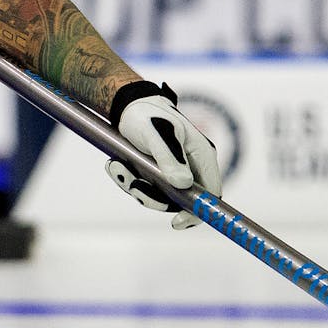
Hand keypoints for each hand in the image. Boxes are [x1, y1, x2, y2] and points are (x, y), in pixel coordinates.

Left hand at [105, 81, 221, 229]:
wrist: (128, 105)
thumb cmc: (146, 114)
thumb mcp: (156, 132)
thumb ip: (169, 157)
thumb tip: (183, 184)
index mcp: (201, 155)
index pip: (212, 193)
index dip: (199, 212)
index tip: (177, 222)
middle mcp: (191, 165)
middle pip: (182, 199)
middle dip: (154, 197)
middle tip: (133, 184)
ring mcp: (175, 170)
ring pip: (160, 195)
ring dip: (136, 186)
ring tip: (117, 166)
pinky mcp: (158, 172)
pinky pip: (146, 187)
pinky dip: (128, 179)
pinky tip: (115, 164)